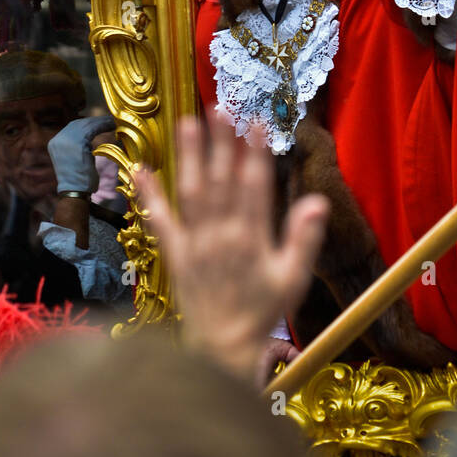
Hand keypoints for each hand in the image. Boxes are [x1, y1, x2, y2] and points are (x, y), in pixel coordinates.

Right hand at [47, 115, 116, 193]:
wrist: (75, 192)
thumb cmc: (78, 179)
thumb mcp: (73, 158)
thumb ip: (77, 145)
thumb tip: (89, 133)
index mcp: (54, 143)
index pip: (72, 127)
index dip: (87, 122)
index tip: (100, 121)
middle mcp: (58, 140)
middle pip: (79, 123)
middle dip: (94, 121)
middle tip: (109, 120)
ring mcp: (66, 141)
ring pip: (86, 125)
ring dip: (101, 122)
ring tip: (112, 122)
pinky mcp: (78, 143)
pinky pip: (92, 130)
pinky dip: (103, 126)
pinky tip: (111, 126)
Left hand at [132, 115, 328, 383]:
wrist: (223, 349)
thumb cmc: (262, 311)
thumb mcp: (293, 280)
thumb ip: (304, 239)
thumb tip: (317, 202)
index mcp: (251, 239)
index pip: (253, 186)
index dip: (254, 153)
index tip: (255, 122)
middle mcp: (220, 235)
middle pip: (220, 181)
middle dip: (220, 142)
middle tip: (219, 107)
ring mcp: (194, 243)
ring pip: (191, 191)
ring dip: (189, 156)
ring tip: (187, 121)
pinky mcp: (174, 253)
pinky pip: (159, 221)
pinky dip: (149, 195)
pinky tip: (140, 168)